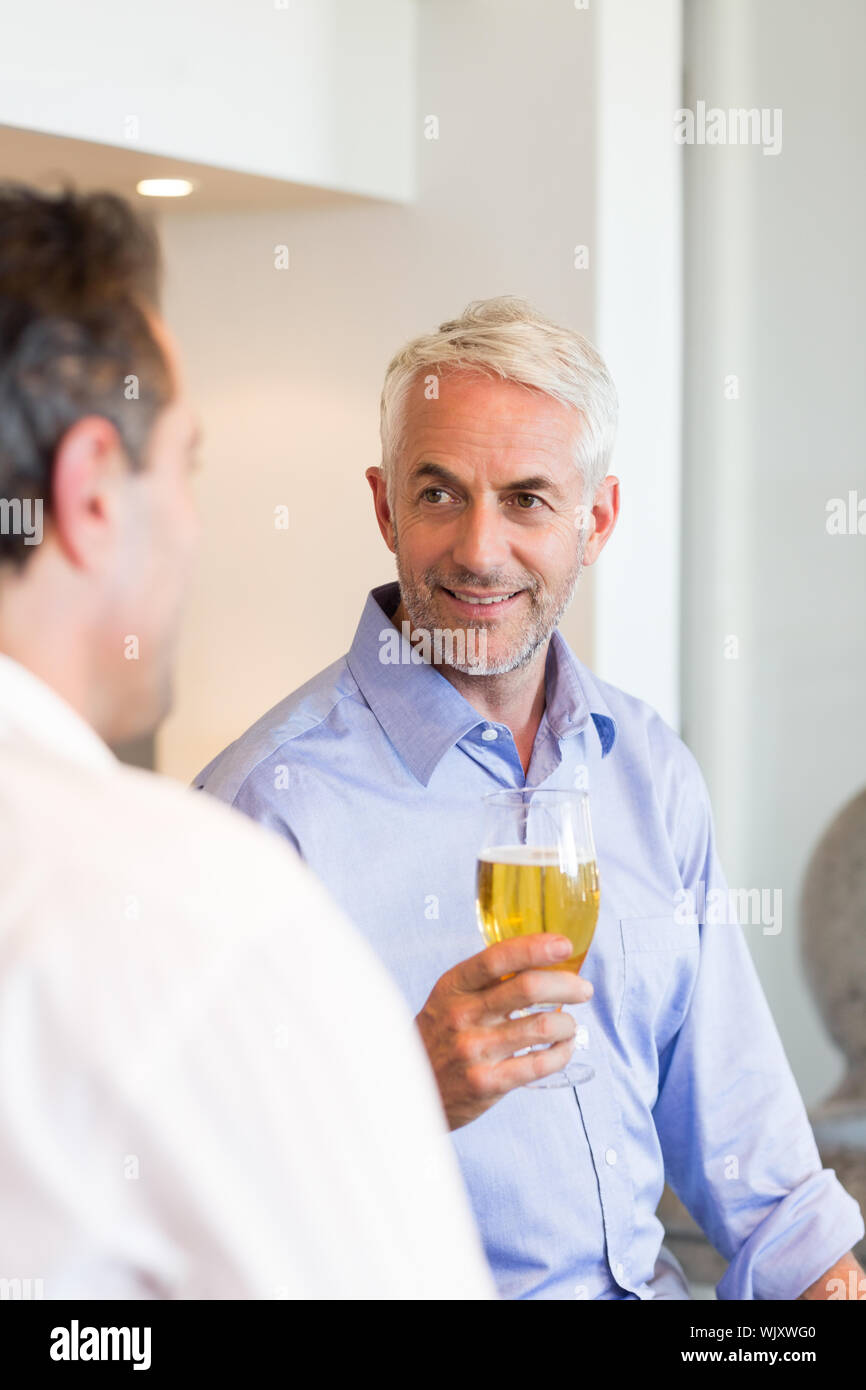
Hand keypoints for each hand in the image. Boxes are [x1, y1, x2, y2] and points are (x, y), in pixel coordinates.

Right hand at [415, 934, 593, 1130]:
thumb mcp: (449, 1000)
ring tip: (569, 1024)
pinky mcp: (487, 1083)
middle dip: (567, 985)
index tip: (564, 945)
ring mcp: (474, 1050)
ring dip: (567, 1023)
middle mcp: (462, 1015)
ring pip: (541, 1027)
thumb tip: (541, 960)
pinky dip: (562, 1053)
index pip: (497, 958)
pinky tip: (563, 1048)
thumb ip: (486, 981)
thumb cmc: (440, 1037)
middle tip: (583, 989)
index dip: (535, 948)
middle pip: (528, 988)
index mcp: (454, 987)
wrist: (412, 1088)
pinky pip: (539, 1064)